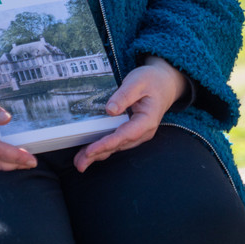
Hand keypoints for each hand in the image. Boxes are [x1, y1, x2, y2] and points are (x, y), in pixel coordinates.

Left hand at [73, 56, 186, 172]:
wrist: (165, 84)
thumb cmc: (152, 81)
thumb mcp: (138, 81)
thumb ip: (124, 95)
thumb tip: (110, 110)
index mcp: (147, 120)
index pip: (124, 135)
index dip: (106, 144)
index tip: (90, 150)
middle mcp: (144, 132)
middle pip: (118, 146)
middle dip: (98, 154)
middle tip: (79, 163)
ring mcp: (139, 134)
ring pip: (116, 147)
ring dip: (98, 155)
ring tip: (80, 162)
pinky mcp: (132, 132)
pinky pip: (117, 142)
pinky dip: (103, 148)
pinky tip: (90, 153)